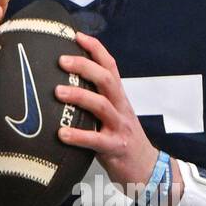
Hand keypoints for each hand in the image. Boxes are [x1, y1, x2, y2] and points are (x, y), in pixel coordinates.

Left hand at [54, 31, 157, 193]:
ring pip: (103, 106)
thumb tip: (64, 88)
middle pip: (107, 80)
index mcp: (119, 98)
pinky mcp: (116, 149)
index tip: (77, 35)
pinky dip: (78, 136)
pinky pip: (97, 141)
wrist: (148, 170)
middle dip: (85, 67)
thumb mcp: (112, 117)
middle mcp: (121, 108)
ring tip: (57, 92)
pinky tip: (61, 134)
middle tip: (61, 60)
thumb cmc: (122, 142)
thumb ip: (94, 103)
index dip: (96, 49)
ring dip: (79, 96)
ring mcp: (120, 128)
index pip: (110, 66)